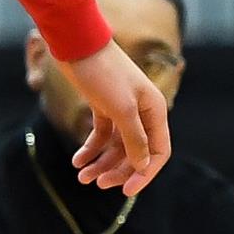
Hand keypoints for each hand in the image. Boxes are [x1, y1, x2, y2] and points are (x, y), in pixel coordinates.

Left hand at [63, 40, 169, 194]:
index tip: (126, 191)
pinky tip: (78, 161)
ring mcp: (122, 108)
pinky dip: (90, 148)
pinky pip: (100, 135)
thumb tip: (144, 166)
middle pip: (135, 152)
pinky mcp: (102, 105)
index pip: (158, 152)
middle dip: (117, 170)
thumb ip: (134, 138)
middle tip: (95, 183)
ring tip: (82, 176)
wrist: (75, 42)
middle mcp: (142, 111)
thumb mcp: (121, 108)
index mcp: (154, 110)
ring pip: (116, 146)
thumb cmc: (102, 71)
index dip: (145, 173)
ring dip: (101, 163)